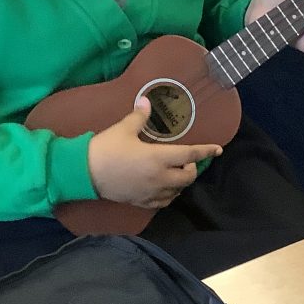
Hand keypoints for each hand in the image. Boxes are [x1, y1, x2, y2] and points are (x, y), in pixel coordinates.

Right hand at [87, 99, 221, 209]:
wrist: (84, 173)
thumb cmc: (106, 149)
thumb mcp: (123, 129)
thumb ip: (139, 117)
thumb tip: (146, 102)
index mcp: (158, 158)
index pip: (190, 155)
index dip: (206, 151)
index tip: (218, 149)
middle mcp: (159, 177)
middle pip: (188, 177)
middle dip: (192, 168)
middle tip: (187, 159)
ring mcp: (151, 192)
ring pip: (177, 191)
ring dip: (181, 182)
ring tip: (176, 172)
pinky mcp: (141, 201)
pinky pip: (164, 201)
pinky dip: (170, 194)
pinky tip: (165, 187)